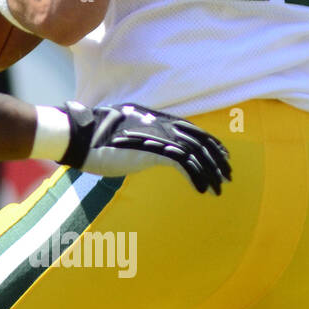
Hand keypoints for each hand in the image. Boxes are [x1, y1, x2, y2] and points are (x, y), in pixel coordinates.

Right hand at [59, 102, 231, 194]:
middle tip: (227, 176)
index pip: (193, 129)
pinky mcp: (155, 151)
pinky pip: (185, 165)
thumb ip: (139, 136)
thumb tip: (145, 146)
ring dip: (210, 173)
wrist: (81, 135)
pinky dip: (196, 177)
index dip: (210, 143)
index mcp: (156, 119)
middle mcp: (163, 125)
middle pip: (201, 141)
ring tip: (218, 188)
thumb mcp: (122, 132)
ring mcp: (160, 136)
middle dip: (217, 160)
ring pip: (197, 154)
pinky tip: (201, 190)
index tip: (221, 157)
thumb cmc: (95, 136)